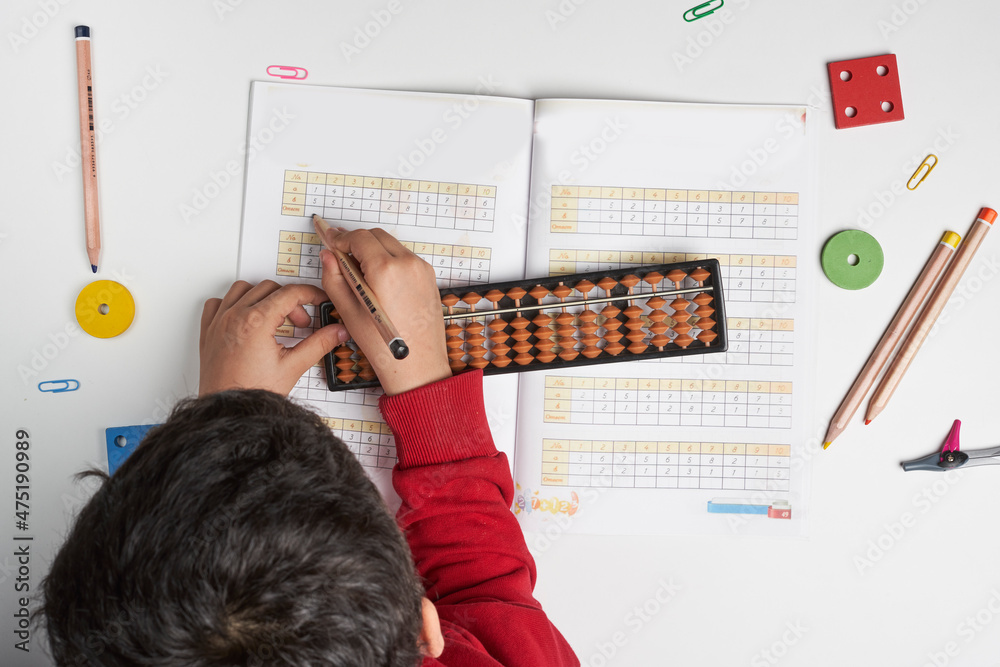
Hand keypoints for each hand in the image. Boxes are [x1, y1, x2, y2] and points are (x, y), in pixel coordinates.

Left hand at [199, 280, 348, 395]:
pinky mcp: (208, 332)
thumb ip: (319, 344)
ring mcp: (218, 322)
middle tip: (300, 322)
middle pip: (269, 289)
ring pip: (242, 289)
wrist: (230, 413)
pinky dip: (233, 303)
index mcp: (256, 322)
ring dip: (261, 297)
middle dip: (290, 302)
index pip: (289, 293)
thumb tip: (337, 332)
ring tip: (273, 317)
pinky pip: (217, 303)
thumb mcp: (293, 367)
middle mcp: (234, 317)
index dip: (310, 294)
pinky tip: (245, 317)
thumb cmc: (253, 393)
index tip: (318, 300)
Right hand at [319, 227, 449, 394]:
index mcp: (387, 270)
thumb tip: (329, 257)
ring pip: (392, 244)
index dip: (340, 237)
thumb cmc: (386, 346)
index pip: (359, 237)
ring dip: (373, 250)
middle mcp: (408, 264)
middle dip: (356, 241)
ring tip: (358, 271)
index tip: (329, 239)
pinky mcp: (429, 278)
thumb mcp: (349, 311)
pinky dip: (389, 259)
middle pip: (376, 236)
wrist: (418, 365)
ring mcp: (422, 270)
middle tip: (340, 255)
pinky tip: (378, 280)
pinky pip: (405, 257)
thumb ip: (335, 278)